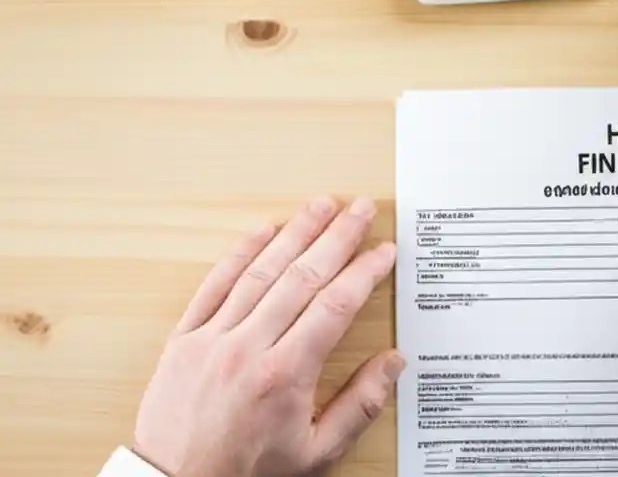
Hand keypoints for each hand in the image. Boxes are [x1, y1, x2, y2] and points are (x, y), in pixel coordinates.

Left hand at [133, 197, 401, 476]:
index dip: (364, 273)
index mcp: (285, 374)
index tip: (384, 252)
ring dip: (295, 233)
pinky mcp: (184, 339)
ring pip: (261, 272)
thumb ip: (360, 405)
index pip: (335, 306)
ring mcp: (213, 338)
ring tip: (321, 205)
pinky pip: (214, 285)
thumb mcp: (315, 452)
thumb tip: (394, 363)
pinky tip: (263, 231)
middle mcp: (249, 347)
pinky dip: (240, 254)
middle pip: (303, 277)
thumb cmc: (245, 471)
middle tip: (361, 209)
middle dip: (337, 237)